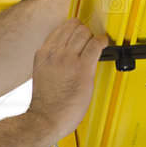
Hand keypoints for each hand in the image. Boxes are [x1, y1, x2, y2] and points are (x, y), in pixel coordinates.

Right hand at [28, 19, 107, 136]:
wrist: (45, 119)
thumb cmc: (45, 104)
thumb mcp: (41, 74)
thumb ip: (51, 61)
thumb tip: (63, 56)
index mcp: (43, 54)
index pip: (60, 29)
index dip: (72, 29)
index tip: (78, 34)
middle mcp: (55, 53)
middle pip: (74, 27)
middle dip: (84, 32)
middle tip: (89, 40)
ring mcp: (68, 59)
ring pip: (85, 33)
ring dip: (92, 37)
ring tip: (96, 44)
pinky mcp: (82, 68)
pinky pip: (96, 45)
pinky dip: (102, 41)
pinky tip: (104, 44)